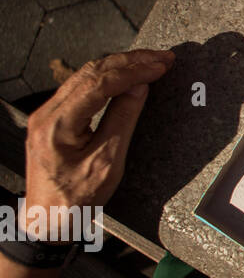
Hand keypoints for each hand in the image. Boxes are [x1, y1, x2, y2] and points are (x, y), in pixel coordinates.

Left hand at [22, 49, 173, 239]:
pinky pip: (81, 87)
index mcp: (57, 123)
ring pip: (85, 75)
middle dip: (129, 61)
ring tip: (150, 62)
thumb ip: (122, 120)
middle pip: (90, 72)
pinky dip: (107, 77)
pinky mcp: (52, 118)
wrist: (47, 220)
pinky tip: (126, 75)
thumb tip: (139, 87)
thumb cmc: (76, 199)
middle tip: (162, 58)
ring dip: (119, 65)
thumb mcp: (107, 162)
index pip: (99, 83)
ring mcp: (46, 113)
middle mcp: (46, 112)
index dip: (134, 70)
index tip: (161, 65)